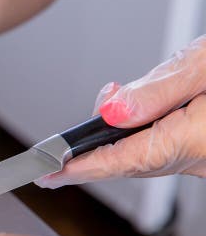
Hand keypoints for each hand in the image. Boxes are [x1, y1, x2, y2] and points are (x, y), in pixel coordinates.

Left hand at [37, 36, 205, 188]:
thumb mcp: (204, 64)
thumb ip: (156, 89)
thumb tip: (111, 110)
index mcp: (194, 140)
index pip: (120, 161)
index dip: (77, 167)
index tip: (45, 172)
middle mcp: (199, 156)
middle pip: (129, 160)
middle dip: (93, 147)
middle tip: (59, 143)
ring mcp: (203, 154)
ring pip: (145, 154)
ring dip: (118, 137)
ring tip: (107, 105)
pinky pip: (165, 148)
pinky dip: (142, 134)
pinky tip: (135, 114)